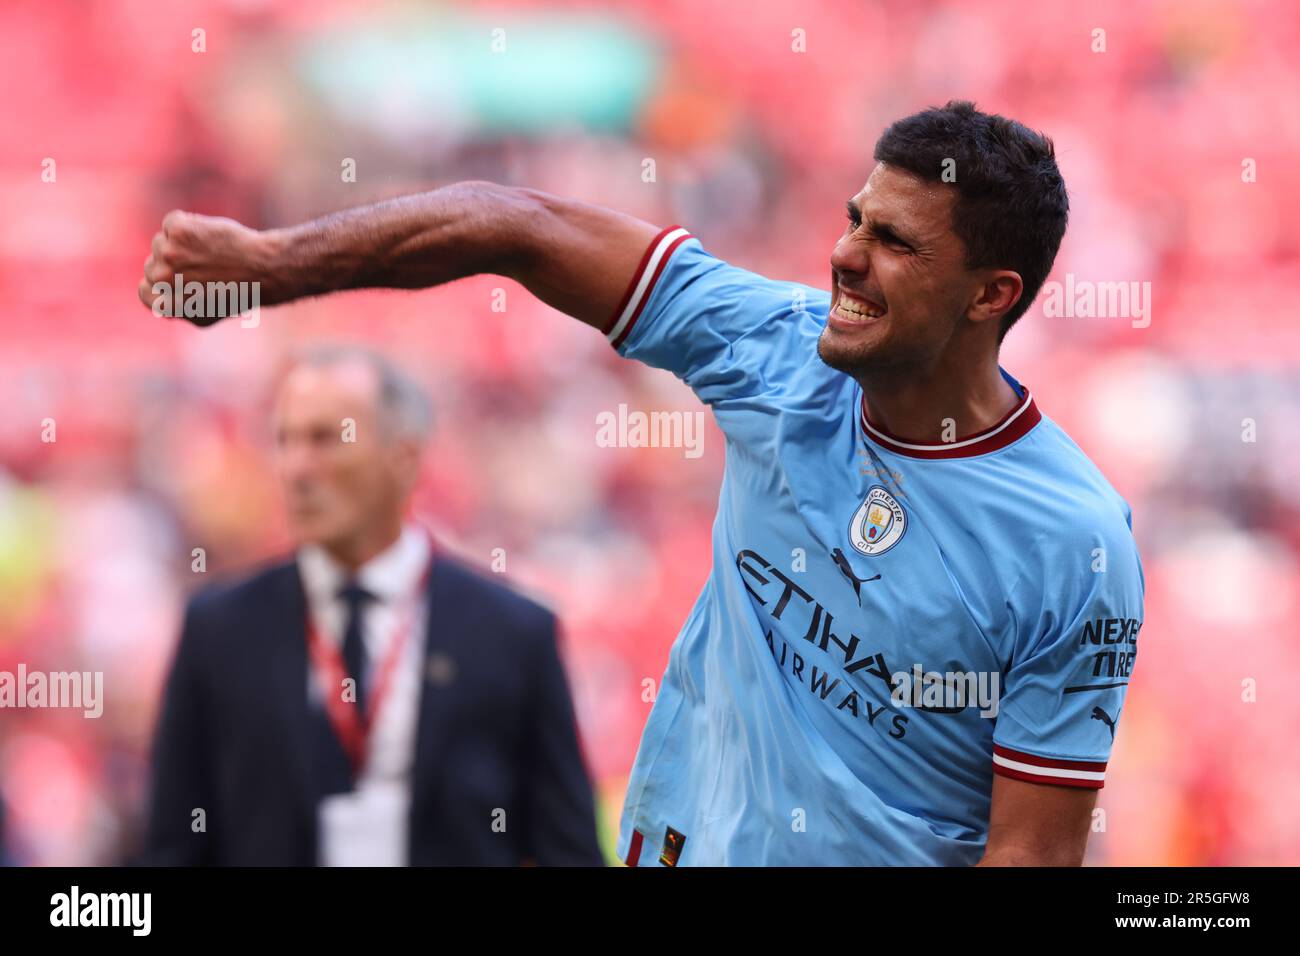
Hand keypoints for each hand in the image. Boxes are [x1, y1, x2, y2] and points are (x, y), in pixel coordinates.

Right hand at [138, 211, 282, 325]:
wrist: (263, 270)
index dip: (160, 284)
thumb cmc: (237, 294)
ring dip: (183, 244)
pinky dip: (190, 224)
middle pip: (152, 262)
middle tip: (205, 267)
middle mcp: (162, 279)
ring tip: (211, 254)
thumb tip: (160, 306)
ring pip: (162, 241)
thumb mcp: (206, 314)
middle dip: (175, 263)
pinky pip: (172, 222)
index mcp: (165, 304)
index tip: (179, 280)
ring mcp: (167, 253)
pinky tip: (211, 237)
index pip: (144, 290)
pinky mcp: (178, 231)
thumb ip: (178, 310)